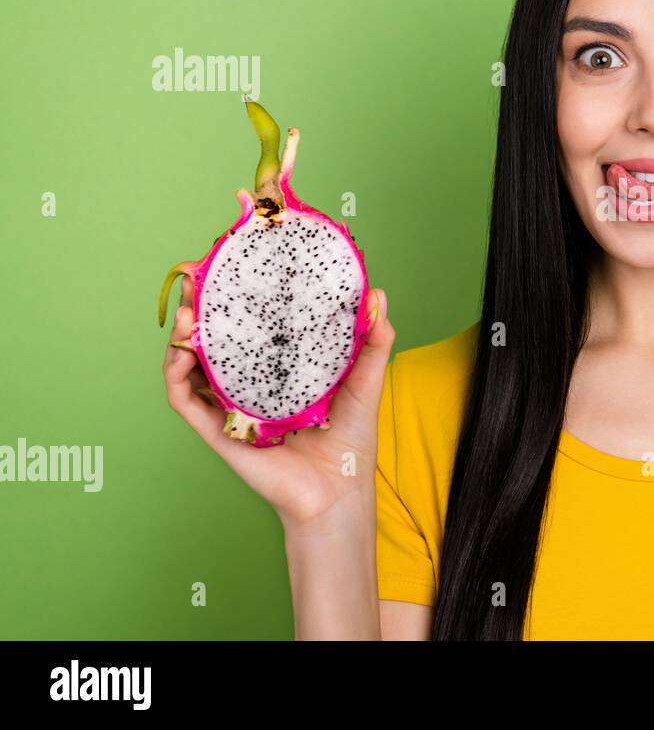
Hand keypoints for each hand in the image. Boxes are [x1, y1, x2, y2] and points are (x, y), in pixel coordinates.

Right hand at [161, 264, 395, 527]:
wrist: (338, 491)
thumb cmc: (351, 438)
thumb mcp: (365, 380)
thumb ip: (373, 340)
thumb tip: (378, 294)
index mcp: (280, 368)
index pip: (253, 324)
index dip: (239, 294)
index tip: (232, 261)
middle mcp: (251, 383)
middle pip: (215, 338)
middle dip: (202, 306)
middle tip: (198, 274)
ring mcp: (230, 405)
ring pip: (191, 365)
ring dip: (182, 335)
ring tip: (187, 310)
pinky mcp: (218, 431)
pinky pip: (186, 401)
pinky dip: (176, 376)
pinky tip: (182, 353)